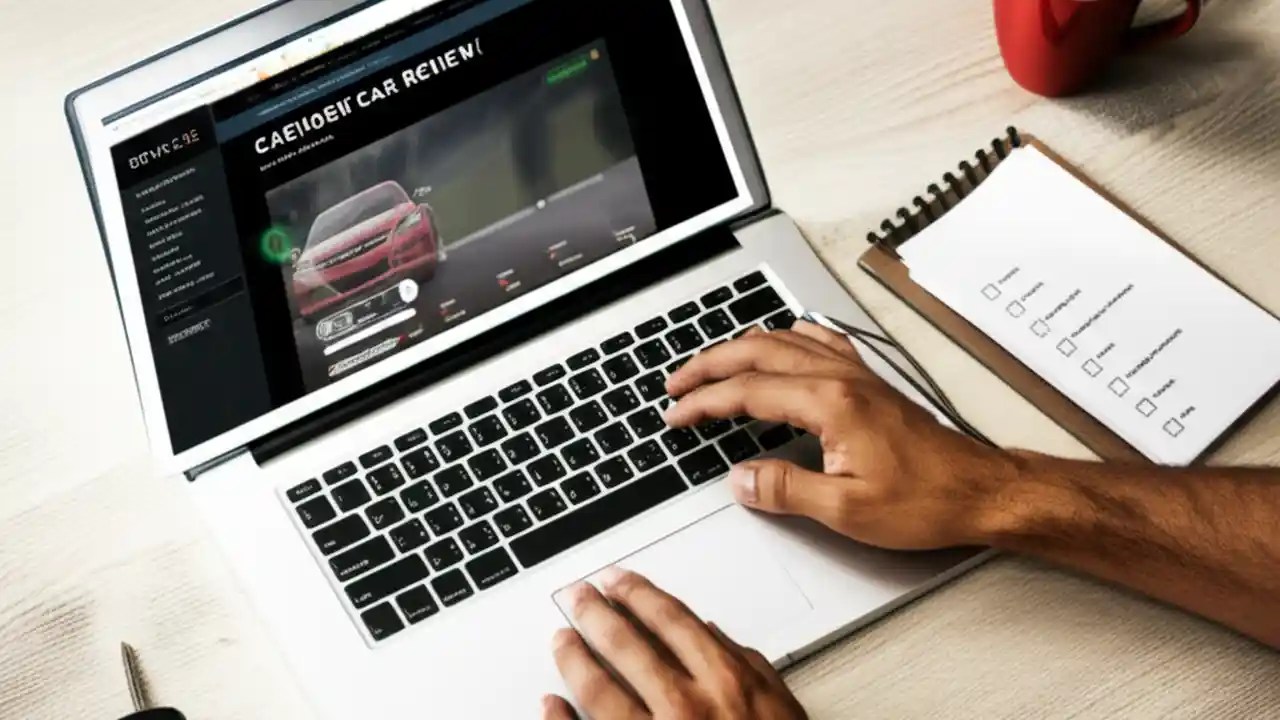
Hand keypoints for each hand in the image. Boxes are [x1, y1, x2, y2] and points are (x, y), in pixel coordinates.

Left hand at [544, 568, 806, 719]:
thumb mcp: (782, 708)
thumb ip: (750, 667)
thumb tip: (714, 635)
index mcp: (726, 681)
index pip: (670, 620)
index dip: (639, 594)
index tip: (618, 581)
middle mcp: (686, 706)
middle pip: (628, 644)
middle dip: (597, 613)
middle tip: (575, 595)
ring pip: (600, 689)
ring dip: (574, 658)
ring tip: (560, 639)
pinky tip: (549, 704)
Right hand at [664, 321, 1012, 549]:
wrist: (980, 490)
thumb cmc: (926, 500)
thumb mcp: (846, 510)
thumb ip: (786, 491)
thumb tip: (741, 479)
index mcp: (830, 403)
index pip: (747, 392)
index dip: (704, 403)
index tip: (676, 416)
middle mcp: (841, 378)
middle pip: (758, 352)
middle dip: (709, 365)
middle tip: (676, 383)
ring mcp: (856, 375)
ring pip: (784, 341)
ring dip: (740, 349)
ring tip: (712, 365)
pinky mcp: (869, 382)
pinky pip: (818, 343)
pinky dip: (784, 340)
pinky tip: (780, 346)